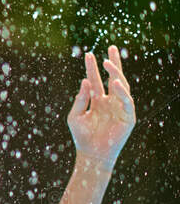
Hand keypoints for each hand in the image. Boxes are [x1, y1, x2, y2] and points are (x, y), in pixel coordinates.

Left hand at [68, 46, 134, 167]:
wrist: (91, 155)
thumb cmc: (81, 137)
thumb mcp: (75, 116)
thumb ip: (80, 99)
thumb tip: (85, 81)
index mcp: (98, 101)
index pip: (96, 80)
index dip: (93, 68)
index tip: (89, 54)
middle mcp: (111, 102)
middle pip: (114, 78)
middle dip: (112, 63)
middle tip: (110, 48)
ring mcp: (120, 108)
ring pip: (122, 86)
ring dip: (116, 74)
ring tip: (108, 62)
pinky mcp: (128, 116)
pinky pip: (127, 101)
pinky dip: (122, 92)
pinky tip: (115, 83)